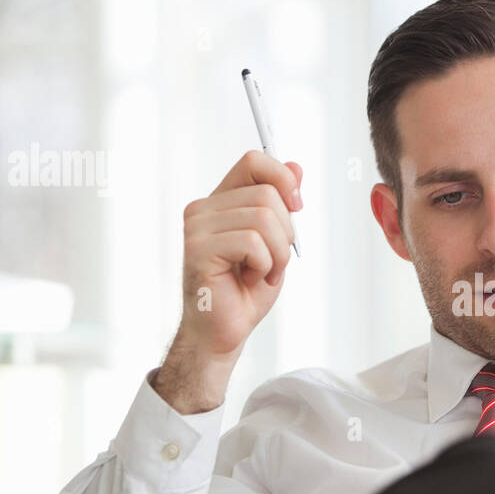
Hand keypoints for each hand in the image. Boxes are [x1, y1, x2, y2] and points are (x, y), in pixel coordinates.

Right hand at [154, 152, 302, 413]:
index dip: (283, 179)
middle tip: (272, 261)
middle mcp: (203, 209)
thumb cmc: (245, 290)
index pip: (254, 161)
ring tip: (261, 272)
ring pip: (263, 218)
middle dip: (285, 232)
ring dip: (277, 253)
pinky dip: (264, 265)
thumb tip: (296, 167)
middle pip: (266, 193)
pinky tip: (249, 278)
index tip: (297, 206)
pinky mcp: (198, 249)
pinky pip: (252, 242)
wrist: (224, 331)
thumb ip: (282, 204)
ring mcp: (197, 228)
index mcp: (221, 201)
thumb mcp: (275, 241)